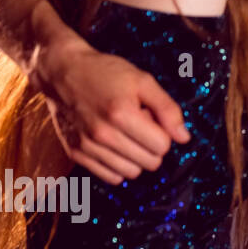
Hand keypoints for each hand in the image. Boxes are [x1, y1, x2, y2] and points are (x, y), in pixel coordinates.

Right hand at [35, 36, 188, 184]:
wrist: (63, 72)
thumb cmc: (106, 73)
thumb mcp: (143, 81)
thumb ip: (167, 109)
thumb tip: (184, 138)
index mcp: (122, 114)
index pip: (162, 146)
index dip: (164, 132)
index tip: (152, 118)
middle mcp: (102, 134)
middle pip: (150, 163)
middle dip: (153, 146)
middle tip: (140, 125)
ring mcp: (87, 146)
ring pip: (132, 173)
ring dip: (137, 158)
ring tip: (126, 134)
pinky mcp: (75, 153)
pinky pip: (111, 177)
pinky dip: (118, 166)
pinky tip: (115, 146)